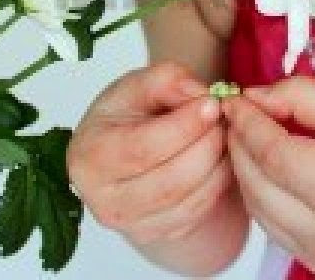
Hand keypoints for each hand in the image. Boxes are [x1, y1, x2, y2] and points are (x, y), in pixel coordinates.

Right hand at [66, 62, 233, 245]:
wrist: (125, 154)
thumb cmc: (126, 117)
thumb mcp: (137, 86)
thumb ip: (165, 80)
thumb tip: (199, 95)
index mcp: (89, 156)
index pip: (142, 147)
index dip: (183, 126)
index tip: (212, 104)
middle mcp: (103, 198)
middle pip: (169, 179)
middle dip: (207, 145)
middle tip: (225, 118)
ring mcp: (129, 224)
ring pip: (188, 199)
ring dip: (218, 164)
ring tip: (224, 134)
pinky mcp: (155, 233)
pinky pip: (197, 213)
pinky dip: (217, 184)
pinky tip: (220, 158)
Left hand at [222, 78, 314, 275]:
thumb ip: (301, 96)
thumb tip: (250, 98)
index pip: (273, 156)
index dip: (247, 124)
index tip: (233, 98)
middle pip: (257, 184)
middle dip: (239, 143)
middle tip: (239, 111)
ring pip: (256, 207)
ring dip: (245, 168)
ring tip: (255, 134)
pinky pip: (270, 224)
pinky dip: (261, 191)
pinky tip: (272, 165)